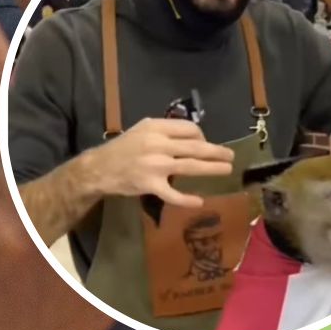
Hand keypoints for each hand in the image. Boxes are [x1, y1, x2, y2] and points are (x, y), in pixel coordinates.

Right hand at [81, 117, 234, 208]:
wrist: (100, 168)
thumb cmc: (123, 147)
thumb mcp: (143, 129)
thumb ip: (165, 130)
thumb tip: (193, 137)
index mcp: (157, 128)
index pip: (189, 129)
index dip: (203, 135)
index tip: (205, 144)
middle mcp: (158, 145)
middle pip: (195, 147)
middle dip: (216, 151)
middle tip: (230, 156)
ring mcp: (155, 166)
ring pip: (190, 167)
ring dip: (212, 168)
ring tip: (226, 169)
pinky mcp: (150, 185)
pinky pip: (173, 194)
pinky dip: (187, 199)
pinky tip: (199, 201)